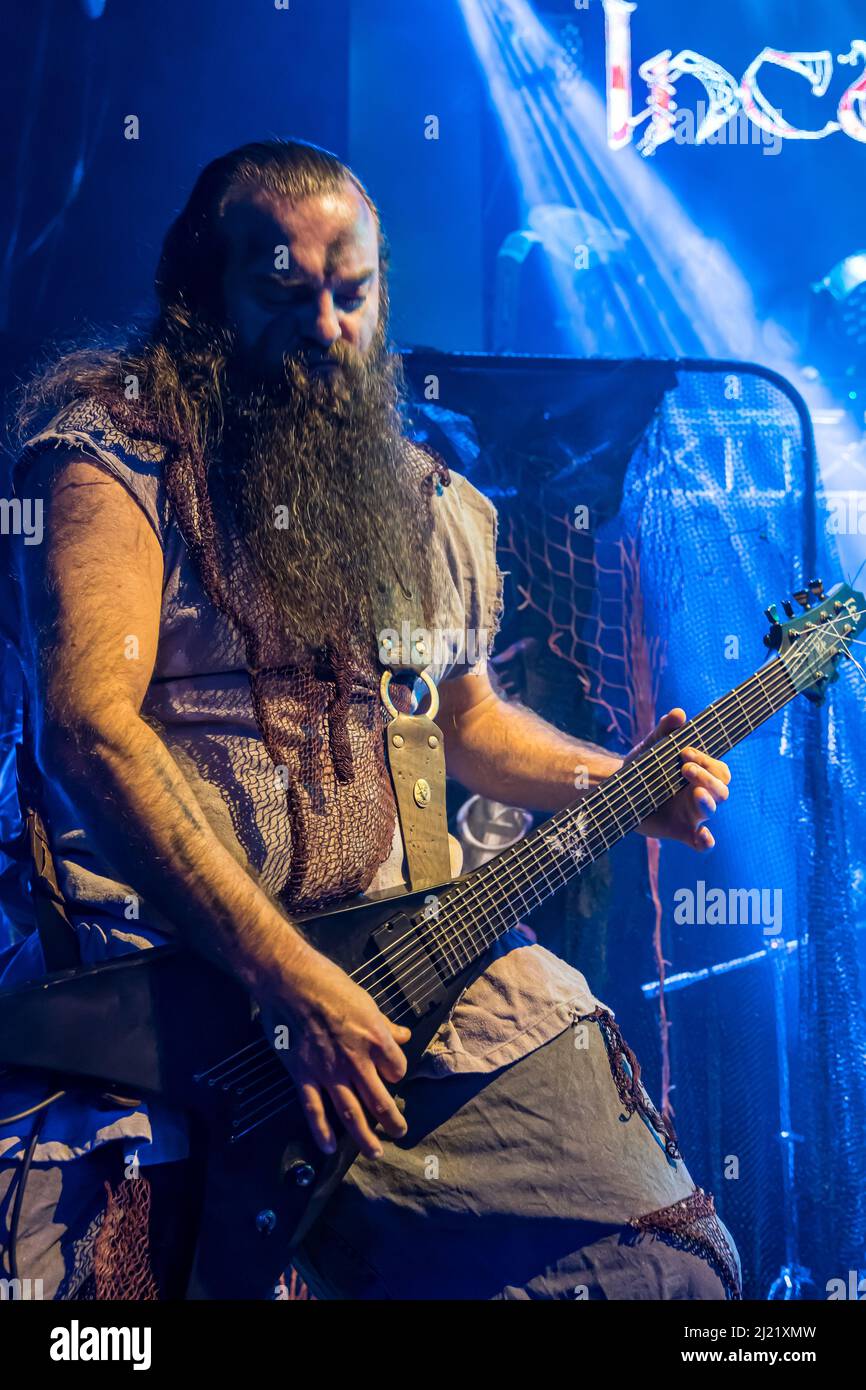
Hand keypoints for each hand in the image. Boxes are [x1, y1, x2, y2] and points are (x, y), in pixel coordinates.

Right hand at [259, 949, 410, 1159]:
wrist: (288, 980)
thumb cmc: (328, 983)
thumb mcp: (365, 1000)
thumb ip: (384, 1025)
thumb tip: (403, 1036)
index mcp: (375, 1038)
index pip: (397, 1068)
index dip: (397, 1074)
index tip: (392, 1074)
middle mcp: (355, 1060)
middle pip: (379, 1099)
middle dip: (391, 1120)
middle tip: (398, 1131)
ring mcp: (328, 1071)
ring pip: (351, 1113)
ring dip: (365, 1136)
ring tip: (375, 1150)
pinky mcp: (303, 1076)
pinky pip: (314, 1109)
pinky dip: (322, 1131)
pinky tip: (329, 1148)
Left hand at [626, 707, 730, 850]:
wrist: (618, 790)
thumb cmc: (642, 767)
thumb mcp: (650, 747)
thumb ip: (664, 731)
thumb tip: (679, 714)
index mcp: (699, 774)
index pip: (718, 769)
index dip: (707, 761)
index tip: (684, 752)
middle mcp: (700, 793)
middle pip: (721, 789)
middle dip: (707, 778)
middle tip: (685, 769)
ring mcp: (692, 814)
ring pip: (713, 809)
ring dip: (709, 801)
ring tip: (696, 794)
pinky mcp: (680, 831)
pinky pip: (700, 843)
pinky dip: (706, 842)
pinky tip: (704, 837)